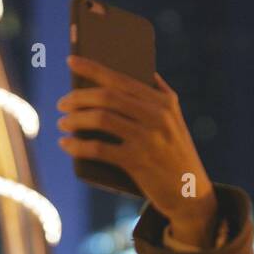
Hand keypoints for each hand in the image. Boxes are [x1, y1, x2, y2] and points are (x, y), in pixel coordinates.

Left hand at [57, 55, 218, 246]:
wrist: (190, 193)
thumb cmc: (174, 154)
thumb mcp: (175, 120)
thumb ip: (159, 95)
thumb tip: (135, 71)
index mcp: (164, 101)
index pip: (121, 78)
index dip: (92, 68)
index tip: (71, 60)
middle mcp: (157, 116)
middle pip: (107, 97)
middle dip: (78, 97)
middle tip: (62, 103)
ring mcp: (148, 139)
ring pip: (100, 118)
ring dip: (74, 119)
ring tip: (63, 123)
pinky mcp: (138, 162)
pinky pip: (99, 148)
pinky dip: (77, 146)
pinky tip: (66, 144)